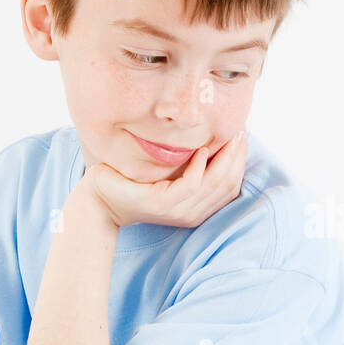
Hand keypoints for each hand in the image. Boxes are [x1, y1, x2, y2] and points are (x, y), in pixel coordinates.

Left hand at [88, 130, 246, 228]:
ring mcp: (178, 211)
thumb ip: (190, 167)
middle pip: (227, 184)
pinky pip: (191, 184)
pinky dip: (200, 166)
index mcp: (197, 209)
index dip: (240, 162)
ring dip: (225, 158)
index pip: (231, 187)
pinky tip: (202, 149)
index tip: (242, 137)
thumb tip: (212, 141)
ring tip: (229, 135)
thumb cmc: (132, 183)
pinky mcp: (163, 203)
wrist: (100, 198)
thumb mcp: (168, 176)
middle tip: (242, 131)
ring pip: (214, 184)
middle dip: (237, 156)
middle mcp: (192, 213)